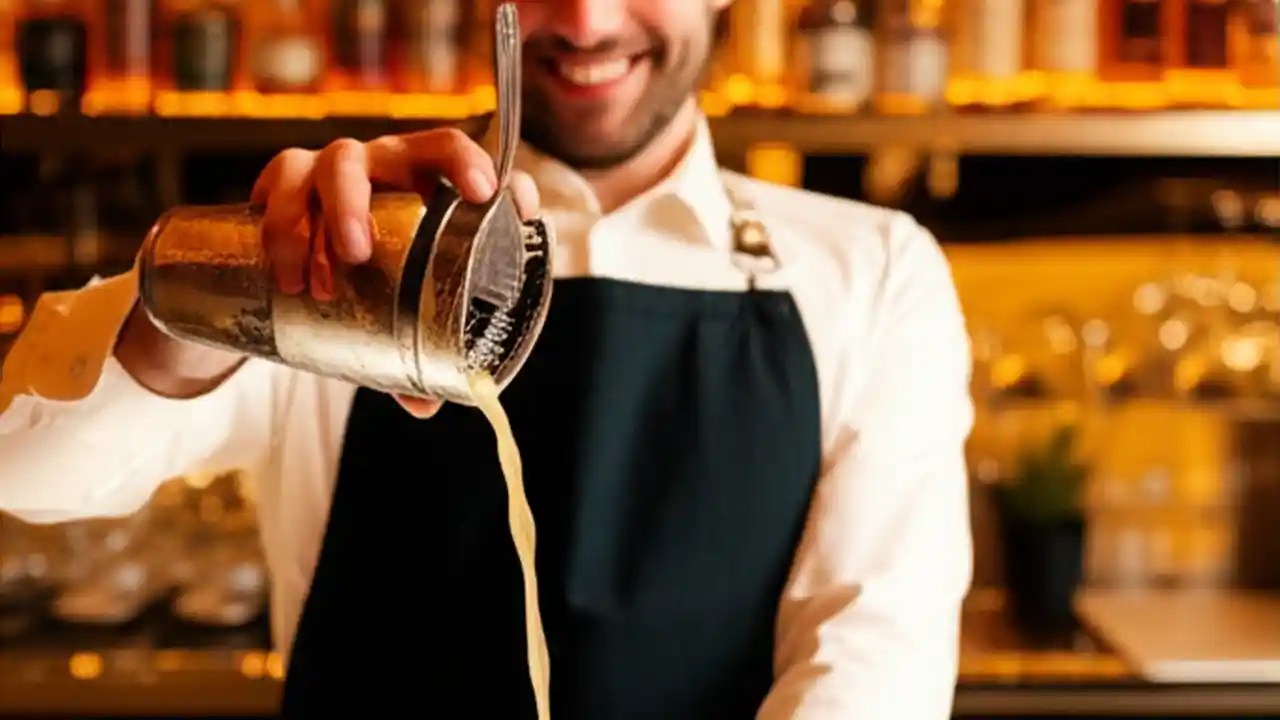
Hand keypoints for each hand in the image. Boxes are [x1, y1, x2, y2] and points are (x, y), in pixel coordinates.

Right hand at [250, 127, 540, 418]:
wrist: (314, 250)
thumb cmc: (377, 274)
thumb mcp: (402, 306)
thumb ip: (416, 353)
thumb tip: (423, 406)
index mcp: (430, 183)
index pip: (456, 153)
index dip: (477, 166)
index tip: (489, 194)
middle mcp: (389, 165)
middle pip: (392, 153)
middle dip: (361, 204)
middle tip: (355, 255)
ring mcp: (340, 165)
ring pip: (329, 168)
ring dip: (310, 222)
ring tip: (307, 283)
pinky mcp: (291, 174)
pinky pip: (279, 178)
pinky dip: (274, 219)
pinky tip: (271, 259)